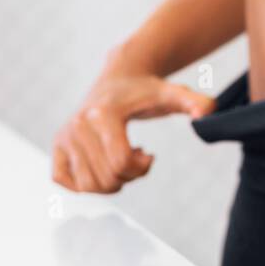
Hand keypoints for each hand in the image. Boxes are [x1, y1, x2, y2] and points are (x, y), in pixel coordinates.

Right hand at [51, 71, 214, 193]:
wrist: (119, 79)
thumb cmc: (148, 91)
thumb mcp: (174, 94)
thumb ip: (195, 103)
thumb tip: (207, 114)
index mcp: (103, 114)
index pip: (121, 163)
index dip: (141, 168)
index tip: (149, 154)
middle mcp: (78, 125)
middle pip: (107, 179)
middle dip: (128, 176)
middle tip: (136, 158)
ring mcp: (64, 136)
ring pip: (87, 186)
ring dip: (110, 183)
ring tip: (120, 160)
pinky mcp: (57, 145)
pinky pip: (64, 181)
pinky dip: (85, 184)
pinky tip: (101, 166)